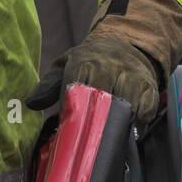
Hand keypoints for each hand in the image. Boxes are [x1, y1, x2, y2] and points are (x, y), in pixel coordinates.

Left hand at [26, 34, 161, 125]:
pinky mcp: (149, 85)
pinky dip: (139, 121)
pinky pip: (146, 109)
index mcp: (84, 63)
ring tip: (109, 132)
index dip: (72, 114)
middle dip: (95, 122)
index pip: (76, 93)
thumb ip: (48, 85)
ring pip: (127, 107)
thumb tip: (32, 103)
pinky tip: (130, 126)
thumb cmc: (90, 61)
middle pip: (103, 102)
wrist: (125, 44)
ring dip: (118, 123)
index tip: (68, 130)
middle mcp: (109, 68)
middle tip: (88, 138)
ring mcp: (131, 76)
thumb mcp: (65, 65)